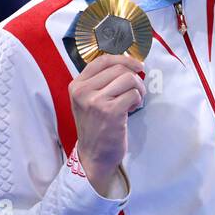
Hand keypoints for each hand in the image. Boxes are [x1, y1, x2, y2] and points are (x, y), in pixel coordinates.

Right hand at [68, 53, 144, 196]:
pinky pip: (133, 94)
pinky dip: (138, 100)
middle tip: (136, 90)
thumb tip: (128, 63)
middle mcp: (83, 91)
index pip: (103, 60)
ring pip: (128, 79)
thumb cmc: (95, 126)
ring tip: (134, 100)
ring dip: (138, 88)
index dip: (124, 59)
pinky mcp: (110, 112)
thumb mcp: (88, 100)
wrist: (94, 156)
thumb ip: (100, 81)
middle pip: (119, 68)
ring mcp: (96, 101)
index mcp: (77, 85)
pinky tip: (132, 108)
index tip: (136, 65)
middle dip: (134, 77)